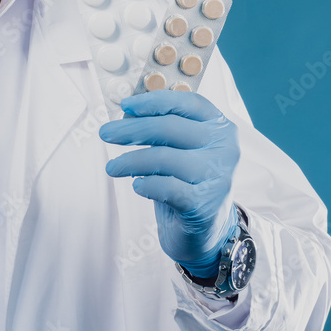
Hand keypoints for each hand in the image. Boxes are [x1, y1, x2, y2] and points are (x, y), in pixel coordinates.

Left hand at [99, 90, 239, 276]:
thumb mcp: (179, 149)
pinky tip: (136, 185)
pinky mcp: (205, 204)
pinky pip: (167, 187)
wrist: (207, 231)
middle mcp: (225, 148)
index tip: (125, 105)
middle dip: (132, 129)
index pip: (188, 103)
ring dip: (130, 160)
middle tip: (105, 133)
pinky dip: (146, 184)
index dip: (154, 100)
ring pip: (164, 157)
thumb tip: (126, 114)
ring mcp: (218, 176)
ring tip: (112, 167)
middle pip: (170, 127)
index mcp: (220, 127)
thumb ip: (160, 129)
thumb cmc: (187, 181)